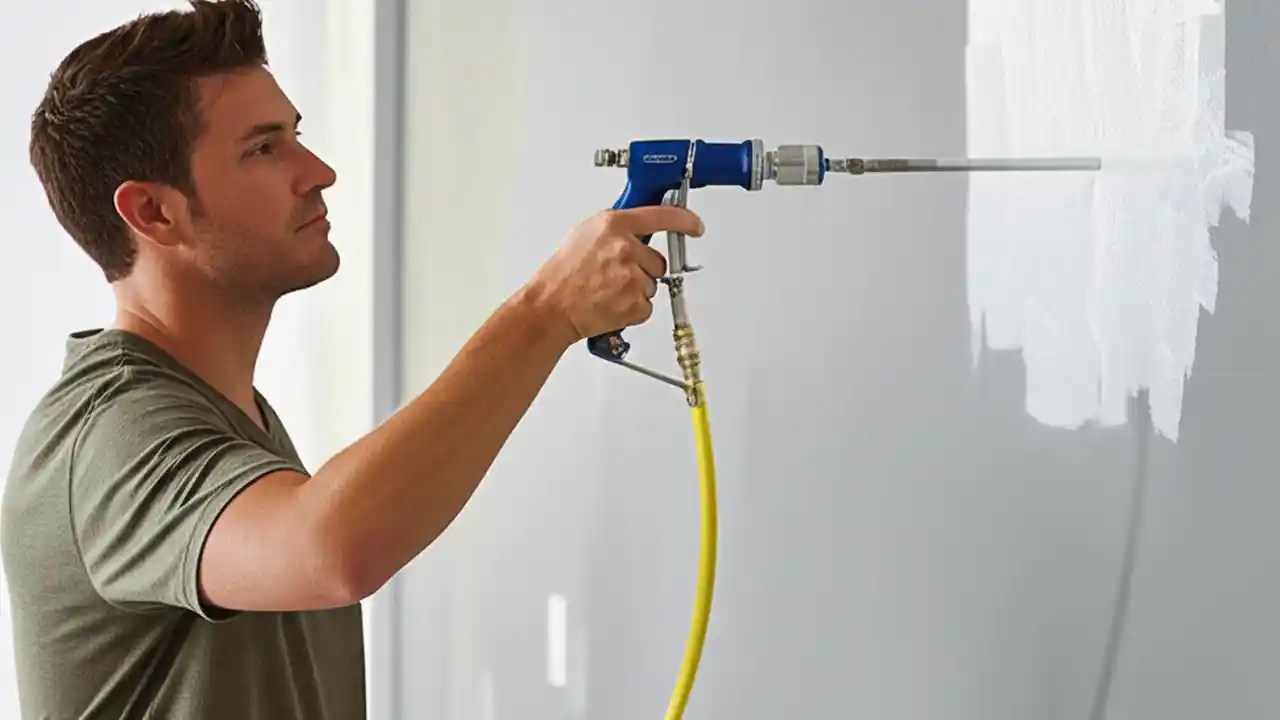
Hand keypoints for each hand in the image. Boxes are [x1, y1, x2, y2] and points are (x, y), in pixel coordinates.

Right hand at [525, 206, 704, 345]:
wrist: (550, 307)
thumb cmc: (562, 274)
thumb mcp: (585, 235)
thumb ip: (616, 230)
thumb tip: (639, 230)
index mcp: (613, 225)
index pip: (662, 216)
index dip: (684, 220)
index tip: (695, 225)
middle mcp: (626, 248)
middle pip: (658, 261)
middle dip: (643, 269)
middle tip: (614, 276)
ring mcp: (632, 277)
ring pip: (652, 285)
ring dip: (635, 290)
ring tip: (607, 290)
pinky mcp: (635, 303)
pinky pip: (646, 306)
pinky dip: (632, 309)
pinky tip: (611, 304)